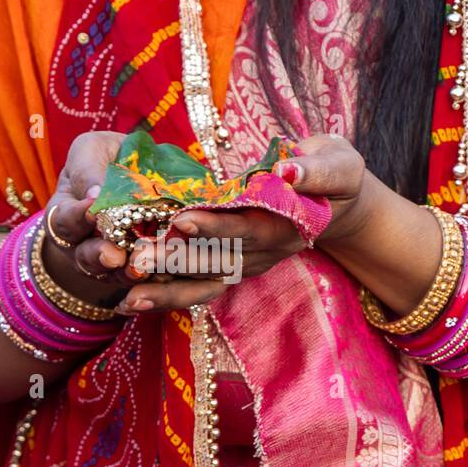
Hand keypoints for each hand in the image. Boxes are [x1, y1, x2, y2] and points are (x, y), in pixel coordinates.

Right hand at [42, 131, 145, 304]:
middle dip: (100, 256)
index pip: (64, 220)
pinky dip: (152, 277)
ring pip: (112, 275)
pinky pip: (141, 280)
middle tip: (113, 254)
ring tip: (138, 268)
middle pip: (84, 257)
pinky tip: (164, 272)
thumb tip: (96, 192)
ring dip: (126, 272)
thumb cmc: (105, 158)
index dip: (77, 217)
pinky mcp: (136, 269)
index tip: (93, 208)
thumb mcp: (91, 151)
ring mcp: (108, 261)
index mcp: (64, 213)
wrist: (136, 172)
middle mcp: (80, 244)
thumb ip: (88, 168)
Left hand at [116, 134, 370, 312]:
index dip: (216, 225)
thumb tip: (289, 172)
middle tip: (137, 263)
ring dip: (168, 292)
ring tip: (129, 300)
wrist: (336, 198)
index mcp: (289, 226)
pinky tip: (134, 302)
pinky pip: (201, 285)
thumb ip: (317, 171)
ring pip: (205, 282)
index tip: (181, 219)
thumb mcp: (338, 164)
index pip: (247, 227)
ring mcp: (251, 264)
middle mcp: (268, 253)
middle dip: (177, 264)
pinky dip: (170, 295)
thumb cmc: (334, 172)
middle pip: (218, 261)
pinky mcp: (236, 267)